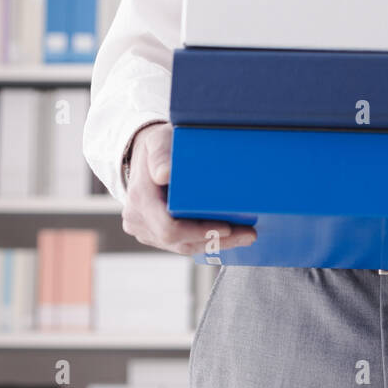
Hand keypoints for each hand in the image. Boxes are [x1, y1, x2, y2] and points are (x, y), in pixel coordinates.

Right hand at [121, 121, 257, 255]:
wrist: (143, 156)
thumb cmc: (158, 145)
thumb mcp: (158, 140)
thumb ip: (161, 154)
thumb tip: (164, 173)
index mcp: (141, 198)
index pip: (169, 228)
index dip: (199, 232)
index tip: (227, 227)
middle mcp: (138, 218)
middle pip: (180, 242)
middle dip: (215, 240)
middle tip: (249, 234)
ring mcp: (144, 229)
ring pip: (183, 246)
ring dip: (215, 243)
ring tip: (245, 235)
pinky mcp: (153, 234)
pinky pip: (181, 244)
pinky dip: (205, 241)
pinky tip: (229, 236)